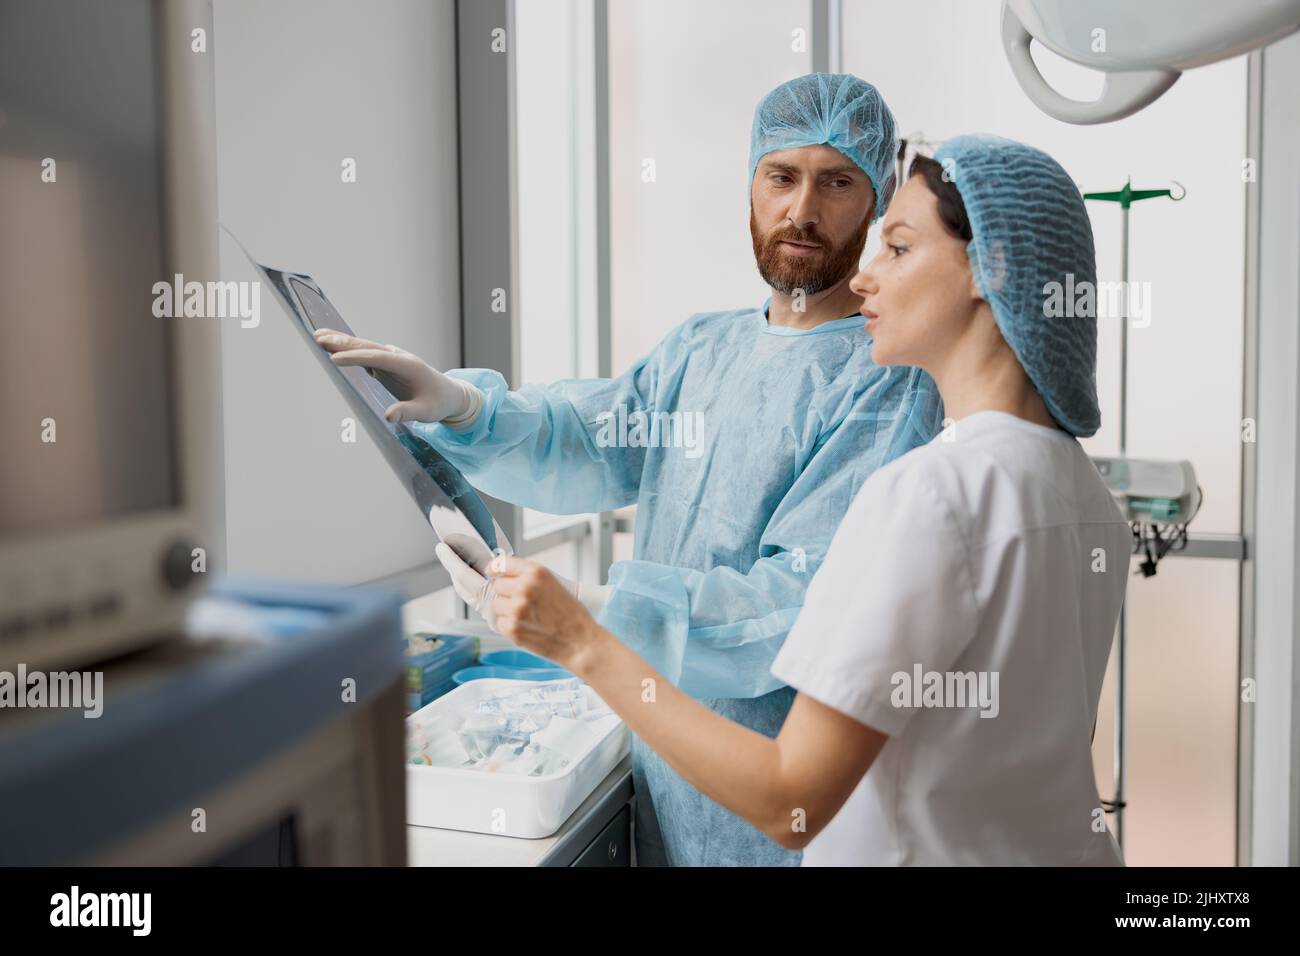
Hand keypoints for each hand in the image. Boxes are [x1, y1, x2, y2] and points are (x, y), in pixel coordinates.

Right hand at [313, 329, 481, 425]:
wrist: (449, 393)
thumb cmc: (438, 403)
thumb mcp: (427, 412)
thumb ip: (408, 412)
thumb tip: (388, 416)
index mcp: (407, 366)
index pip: (377, 359)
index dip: (356, 358)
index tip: (335, 359)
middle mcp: (398, 357)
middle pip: (367, 347)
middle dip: (343, 343)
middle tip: (318, 338)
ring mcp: (392, 357)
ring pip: (364, 346)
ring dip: (342, 341)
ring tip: (319, 336)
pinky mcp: (387, 362)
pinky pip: (365, 353)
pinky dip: (348, 348)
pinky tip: (332, 346)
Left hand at [484, 554, 609, 670]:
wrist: (579, 640)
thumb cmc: (570, 614)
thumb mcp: (553, 583)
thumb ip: (528, 577)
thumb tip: (502, 576)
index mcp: (536, 573)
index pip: (501, 564)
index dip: (494, 569)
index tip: (492, 572)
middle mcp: (524, 588)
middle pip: (496, 585)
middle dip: (506, 593)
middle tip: (522, 602)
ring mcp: (516, 609)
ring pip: (495, 604)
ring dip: (505, 610)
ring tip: (526, 616)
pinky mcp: (512, 628)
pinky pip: (499, 622)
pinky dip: (508, 626)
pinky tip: (526, 626)